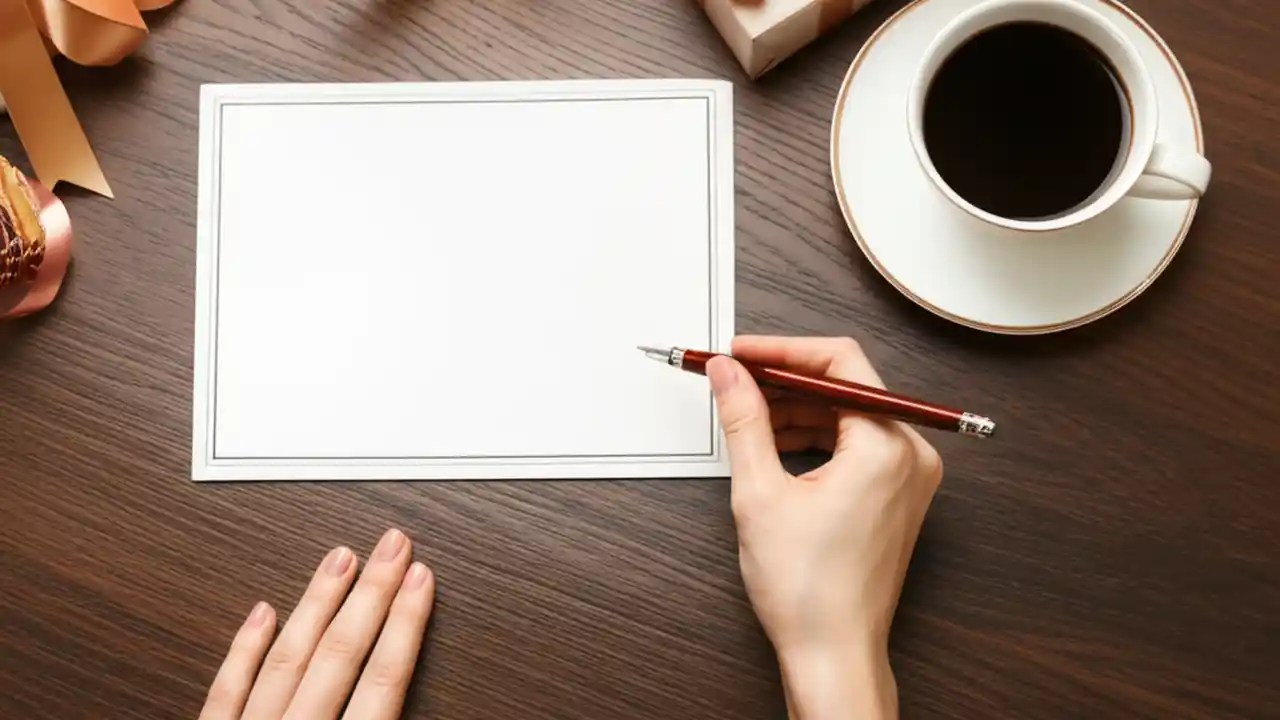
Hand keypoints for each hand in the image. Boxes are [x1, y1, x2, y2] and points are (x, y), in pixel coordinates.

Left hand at [200, 528, 434, 719]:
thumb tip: (437, 708)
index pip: (384, 680)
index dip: (406, 623)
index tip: (420, 580)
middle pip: (341, 654)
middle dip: (372, 593)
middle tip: (392, 546)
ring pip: (287, 659)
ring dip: (318, 603)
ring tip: (340, 557)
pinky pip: (225, 692)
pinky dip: (246, 649)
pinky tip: (263, 612)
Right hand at [708, 336, 942, 719]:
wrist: (833, 653)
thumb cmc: (809, 591)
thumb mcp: (760, 492)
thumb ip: (744, 420)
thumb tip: (727, 373)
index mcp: (887, 446)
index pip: (839, 362)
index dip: (781, 350)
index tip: (740, 352)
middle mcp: (910, 454)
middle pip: (844, 385)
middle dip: (783, 379)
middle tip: (734, 377)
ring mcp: (908, 476)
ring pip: (848, 413)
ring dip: (796, 408)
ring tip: (747, 413)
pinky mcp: (896, 494)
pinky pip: (856, 443)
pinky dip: (815, 436)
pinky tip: (775, 443)